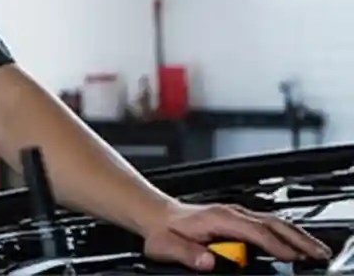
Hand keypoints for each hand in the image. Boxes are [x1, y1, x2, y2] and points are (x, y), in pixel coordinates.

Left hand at [140, 201, 330, 270]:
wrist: (156, 215)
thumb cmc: (162, 231)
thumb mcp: (168, 247)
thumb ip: (188, 254)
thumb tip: (208, 261)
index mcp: (218, 218)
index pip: (255, 231)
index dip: (276, 245)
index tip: (294, 258)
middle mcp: (231, 213)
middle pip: (273, 223)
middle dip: (299, 239)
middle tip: (319, 254)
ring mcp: (236, 214)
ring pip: (275, 222)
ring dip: (298, 235)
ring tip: (317, 250)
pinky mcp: (238, 219)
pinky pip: (269, 224)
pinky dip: (288, 234)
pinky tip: (297, 244)